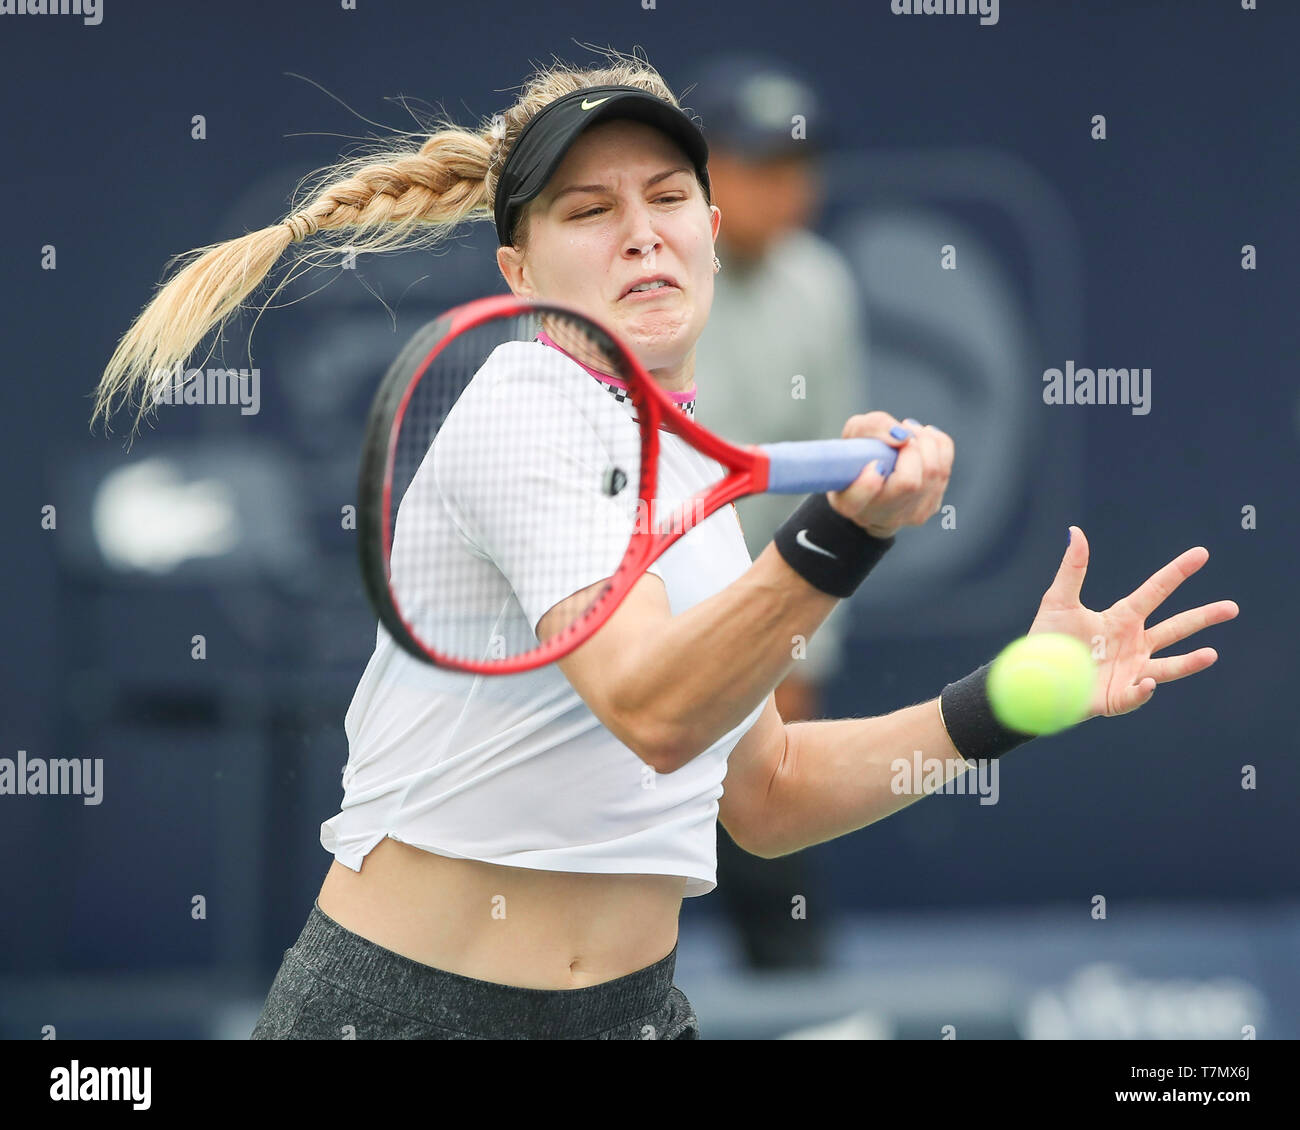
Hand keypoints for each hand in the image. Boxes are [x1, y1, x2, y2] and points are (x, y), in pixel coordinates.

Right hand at [826, 413, 952, 537]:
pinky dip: (938, 446)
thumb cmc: (861, 456)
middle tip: (903, 430)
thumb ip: (872, 428)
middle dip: (913, 447)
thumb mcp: (854, 435)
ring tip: (912, 430)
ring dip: (927, 442)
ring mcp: (908, 515)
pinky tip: (924, 439)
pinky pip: (944, 470)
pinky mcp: (929, 507)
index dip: (868, 483)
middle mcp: (879, 516)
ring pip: (933, 474)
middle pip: (909, 483)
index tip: (874, 464)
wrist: (875, 483)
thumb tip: (903, 436)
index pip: (859, 500)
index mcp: (850, 504)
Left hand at [1028, 526, 1238, 720]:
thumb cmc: (1046, 639)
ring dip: (1190, 662)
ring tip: (1212, 654)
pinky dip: (1143, 690)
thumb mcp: (1058, 601)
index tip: (1201, 553)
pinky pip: (1136, 694)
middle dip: (1203, 618)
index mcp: (1122, 618)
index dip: (1178, 572)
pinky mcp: (1118, 696)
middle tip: (1232, 607)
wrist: (1032, 675)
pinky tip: (1147, 682)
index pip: (1156, 590)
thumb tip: (1075, 531)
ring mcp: (1130, 671)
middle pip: (1175, 628)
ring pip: (1168, 665)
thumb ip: (1072, 569)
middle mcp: (1133, 643)